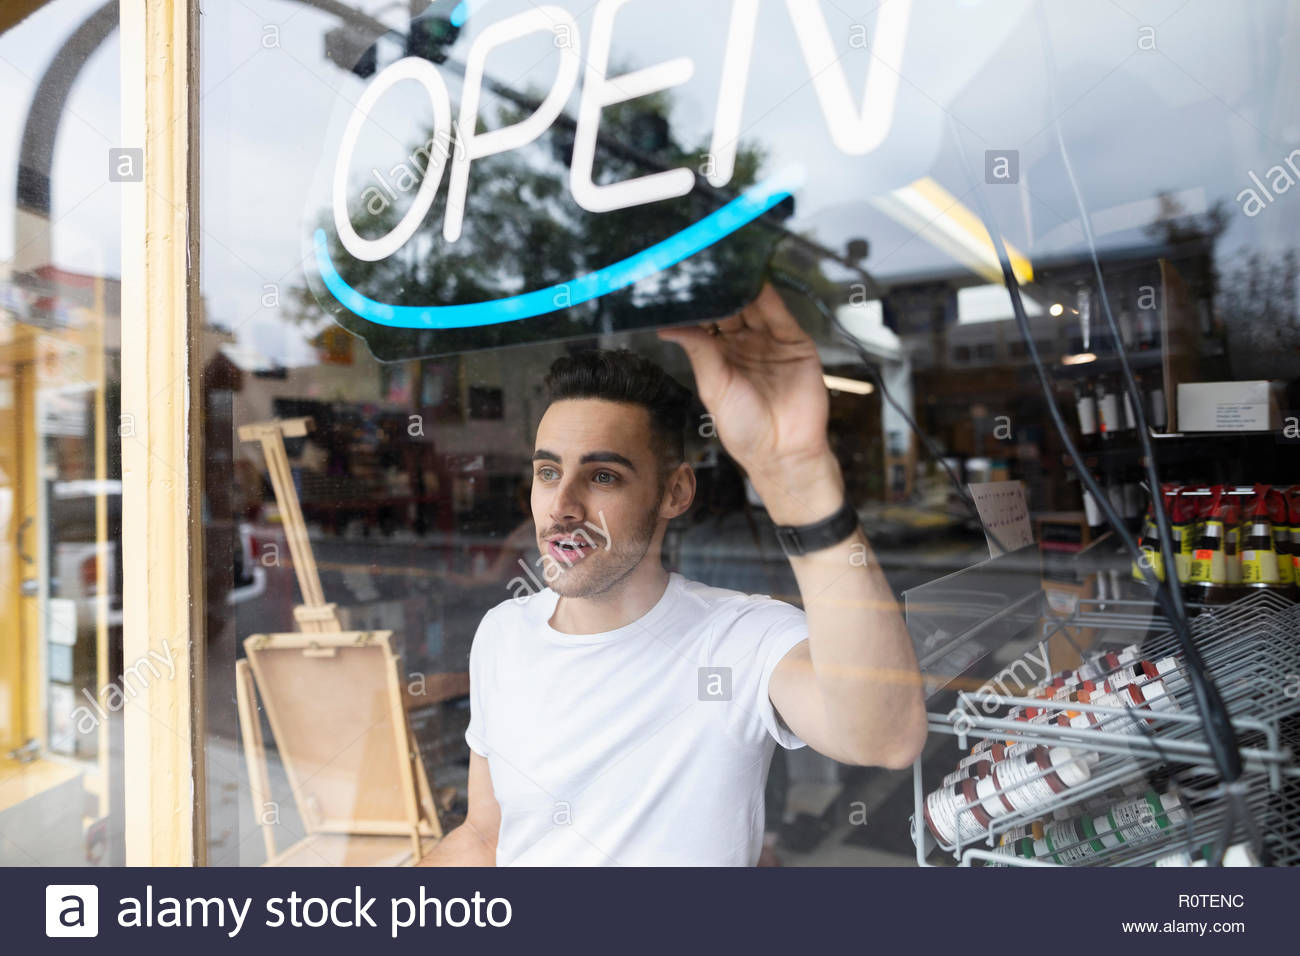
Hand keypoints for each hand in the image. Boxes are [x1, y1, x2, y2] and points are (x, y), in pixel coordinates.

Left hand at [658, 284, 842, 523]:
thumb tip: (667, 327)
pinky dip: (771, 296)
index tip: (686, 280)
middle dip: (722, 287)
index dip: (699, 301)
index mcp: (719, 354)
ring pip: (756, 304)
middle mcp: (744, 343)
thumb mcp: (714, 387)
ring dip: (745, 286)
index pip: (707, 318)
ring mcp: (770, 340)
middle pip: (732, 305)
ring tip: (730, 265)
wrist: (785, 450)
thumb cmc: (745, 428)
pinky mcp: (795, 341)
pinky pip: (782, 313)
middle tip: (708, 263)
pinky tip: (759, 281)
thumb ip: (698, 351)